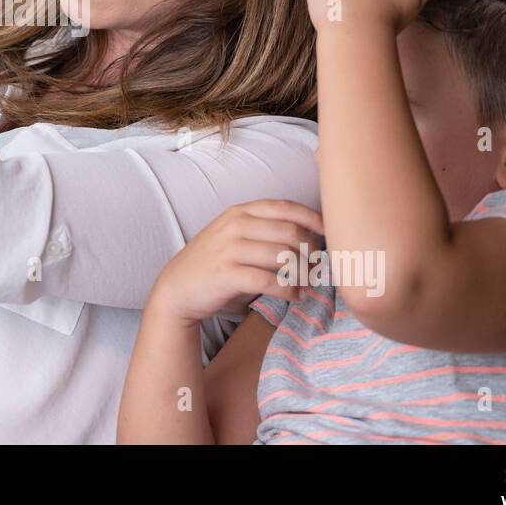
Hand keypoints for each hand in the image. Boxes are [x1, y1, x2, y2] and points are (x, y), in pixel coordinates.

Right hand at [147, 199, 324, 323]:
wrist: (177, 288)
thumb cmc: (215, 263)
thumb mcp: (235, 237)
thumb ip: (265, 232)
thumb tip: (312, 238)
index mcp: (240, 212)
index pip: (285, 207)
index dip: (312, 218)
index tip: (328, 233)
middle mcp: (235, 226)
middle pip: (290, 233)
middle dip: (311, 252)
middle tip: (318, 269)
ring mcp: (229, 249)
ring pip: (283, 257)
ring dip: (303, 274)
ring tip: (308, 285)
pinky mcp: (226, 275)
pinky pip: (269, 281)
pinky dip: (288, 290)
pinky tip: (294, 296)